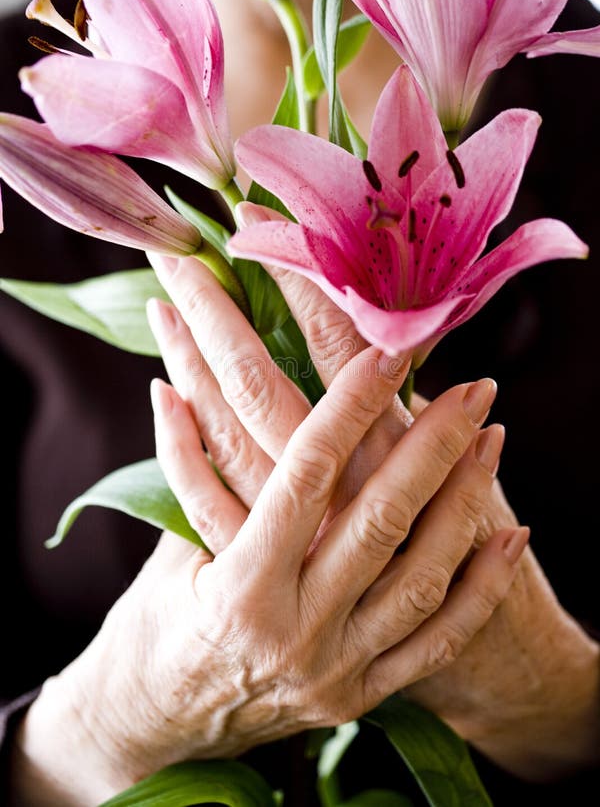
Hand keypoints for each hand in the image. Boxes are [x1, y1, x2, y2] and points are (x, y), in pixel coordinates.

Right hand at [9, 281, 522, 805]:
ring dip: (464, 505)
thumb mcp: (168, 545)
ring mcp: (336, 669)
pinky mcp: (361, 694)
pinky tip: (512, 539)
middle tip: (472, 390)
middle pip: (380, 523)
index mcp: (240, 586)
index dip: (349, 409)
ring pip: (421, 581)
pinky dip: (481, 589)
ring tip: (492, 441)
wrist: (160, 723)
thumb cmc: (158, 623)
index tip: (387, 353)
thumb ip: (184, 468)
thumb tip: (173, 382)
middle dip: (432, 447)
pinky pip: (437, 643)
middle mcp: (295, 631)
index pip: (306, 478)